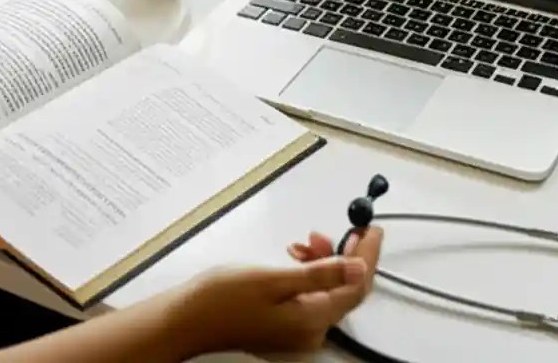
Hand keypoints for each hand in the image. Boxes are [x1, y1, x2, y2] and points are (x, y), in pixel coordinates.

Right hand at [172, 226, 382, 357]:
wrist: (186, 320)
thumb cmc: (223, 297)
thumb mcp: (272, 279)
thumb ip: (319, 275)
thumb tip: (359, 267)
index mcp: (312, 320)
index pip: (356, 286)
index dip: (368, 255)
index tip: (371, 227)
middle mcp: (311, 331)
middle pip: (344, 290)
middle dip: (345, 255)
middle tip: (337, 226)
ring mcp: (297, 332)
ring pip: (326, 291)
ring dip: (323, 261)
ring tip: (306, 239)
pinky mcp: (284, 326)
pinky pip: (310, 297)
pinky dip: (307, 274)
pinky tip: (293, 256)